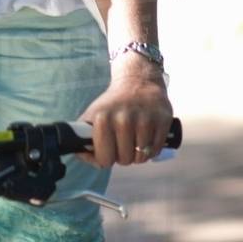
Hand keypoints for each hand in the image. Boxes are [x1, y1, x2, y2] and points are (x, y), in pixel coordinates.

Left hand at [79, 53, 171, 167]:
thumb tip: (80, 154)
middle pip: (124, 161)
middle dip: (123, 155)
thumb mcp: (93, 115)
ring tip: (135, 139)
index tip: (109, 148)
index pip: (104, 160)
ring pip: (141, 158)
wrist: (137, 81)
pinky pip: (156, 151)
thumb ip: (83, 137)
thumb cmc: (113, 104)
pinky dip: (152, 149)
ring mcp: (144, 120)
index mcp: (103, 119)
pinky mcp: (162, 120)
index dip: (106, 157)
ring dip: (138, 154)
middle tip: (123, 141)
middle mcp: (123, 120)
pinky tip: (147, 136)